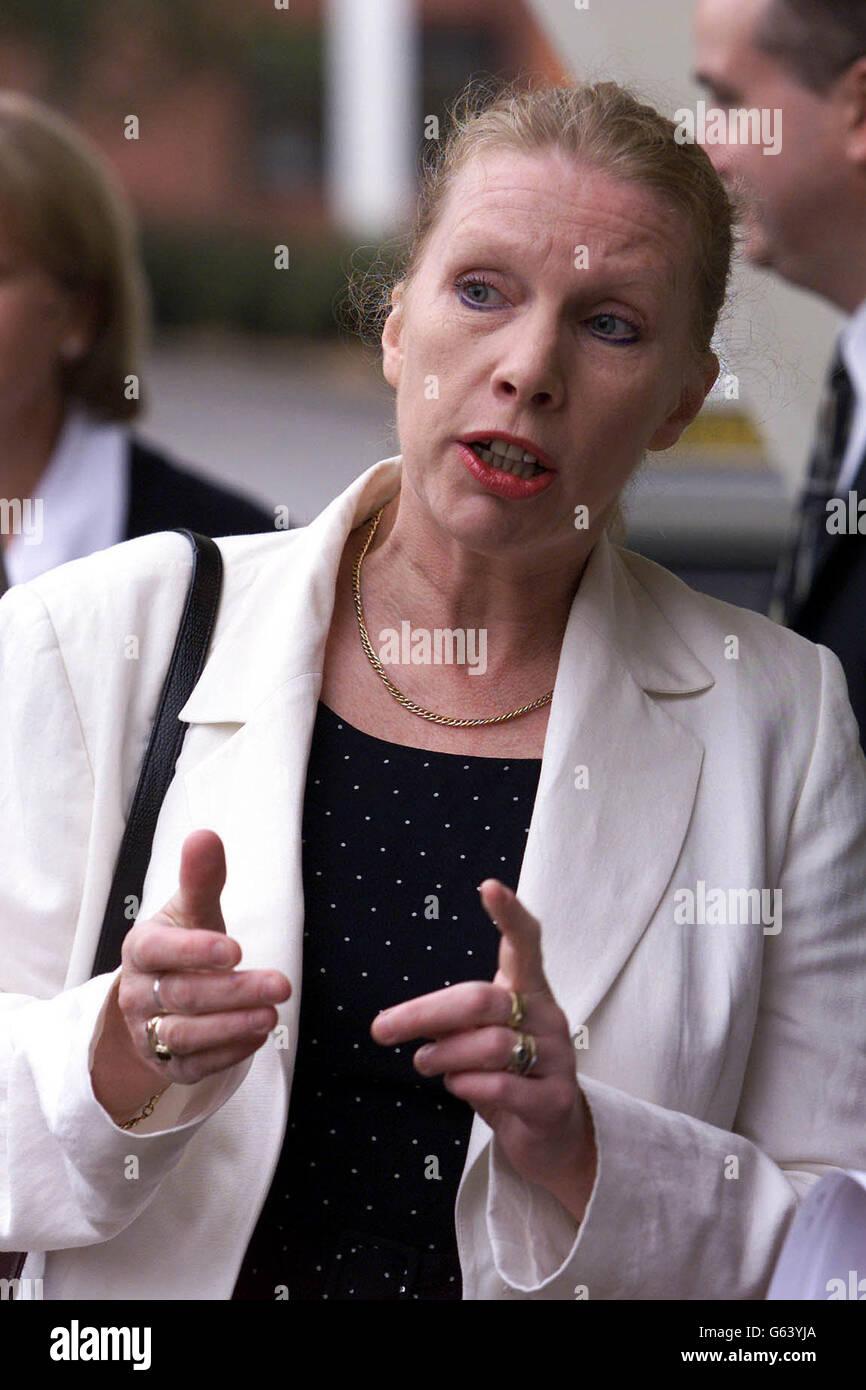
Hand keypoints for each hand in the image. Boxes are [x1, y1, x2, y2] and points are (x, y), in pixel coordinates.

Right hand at [92, 829, 290, 1121]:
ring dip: (231, 1026)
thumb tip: (205, 835)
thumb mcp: (190, 911)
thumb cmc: (181, 945)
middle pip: (182, 995)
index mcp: (141, 949)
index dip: (195, 951)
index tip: (236, 950)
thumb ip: (200, 878)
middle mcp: (138, 993)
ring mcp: (148, 1032)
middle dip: (233, 992)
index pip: (159, 950)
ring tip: (272, 1015)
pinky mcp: (167, 1064)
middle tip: (281, 984)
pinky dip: (227, 1053)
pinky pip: (194, 1065)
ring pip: (185, 1035)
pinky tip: (258, 1037)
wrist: (155, 1000)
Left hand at [370, 879, 595, 1221]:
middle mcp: (548, 1016)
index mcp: (528, 991)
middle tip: (383, 1028)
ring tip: (425, 1062)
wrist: (552, 1136)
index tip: (489, 887)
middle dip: (425, 1013)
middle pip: (483, 999)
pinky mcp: (556, 1099)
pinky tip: (457, 1086)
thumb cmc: (508, 1075)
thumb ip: (452, 1023)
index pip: (526, 942)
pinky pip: (503, 1085)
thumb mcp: (476, 1040)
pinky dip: (468, 1085)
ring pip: (491, 1044)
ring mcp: (557, 1057)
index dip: (509, 914)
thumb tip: (401, 1020)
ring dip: (444, 1055)